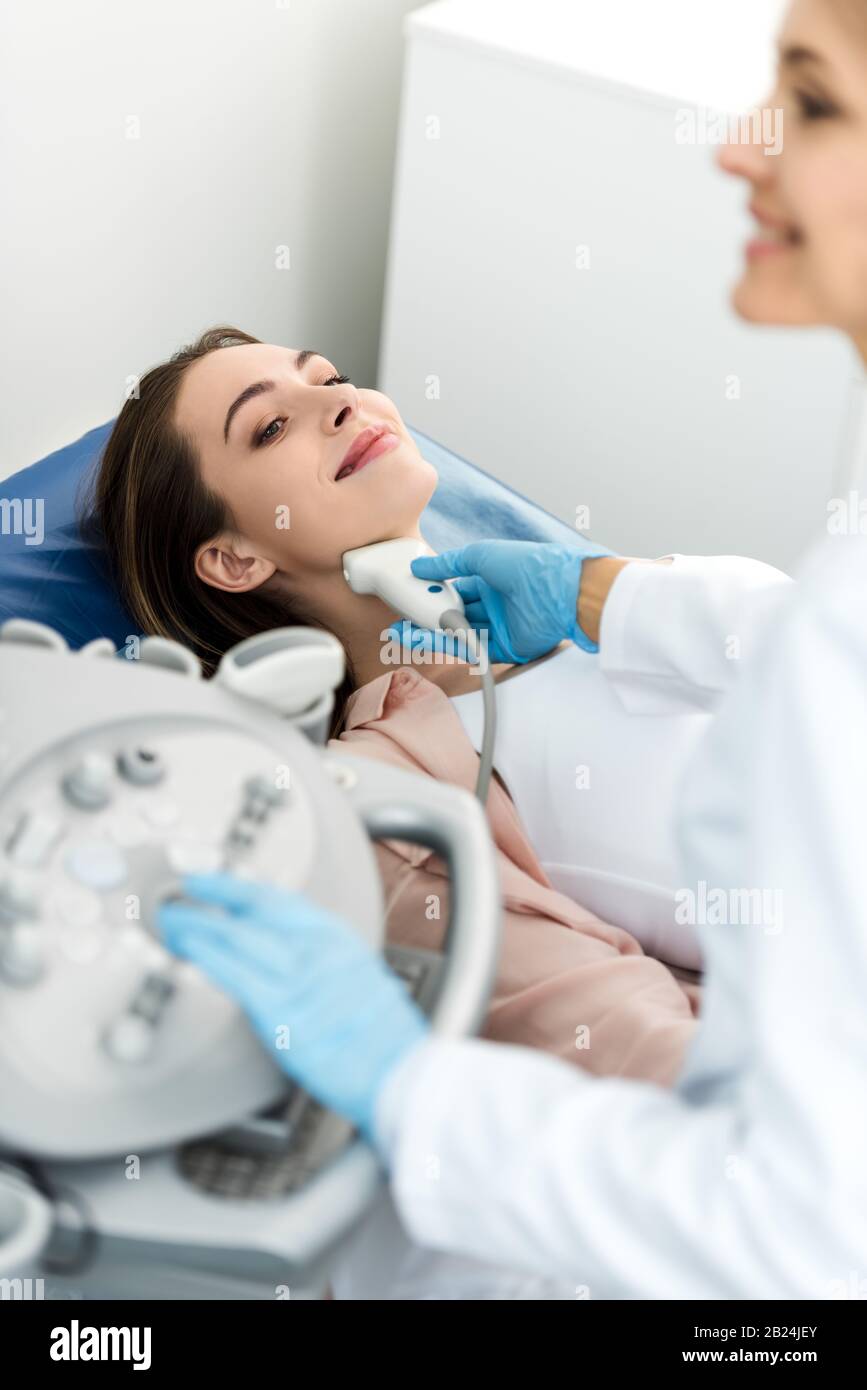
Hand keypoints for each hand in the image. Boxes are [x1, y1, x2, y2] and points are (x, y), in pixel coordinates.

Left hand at [159, 873, 428, 1141]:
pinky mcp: (286, 1013)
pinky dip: (210, 958)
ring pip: (240, 938)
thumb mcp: (358, 977)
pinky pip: (238, 977)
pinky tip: (189, 951)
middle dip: (212, 896)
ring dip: (200, 926)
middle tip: (181, 894)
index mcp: (336, 938)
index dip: (238, 885)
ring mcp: (302, 979)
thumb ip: (320, 960)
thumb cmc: (383, 1037)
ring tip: (173, 921)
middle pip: (254, 910)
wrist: (401, 1073)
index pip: (278, 898)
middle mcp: (318, 949)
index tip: (211, 880)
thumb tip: (282, 953)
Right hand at [406, 539, 611, 662]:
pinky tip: (424, 641)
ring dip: (429, 634)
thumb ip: (449, 563)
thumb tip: (419, 566)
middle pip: (453, 613)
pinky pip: (470, 648)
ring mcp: (499, 627)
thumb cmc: (526, 565)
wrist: (559, 591)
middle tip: (400, 619)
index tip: (410, 594)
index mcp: (492, 579)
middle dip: (426, 617)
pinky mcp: (505, 648)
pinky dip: (446, 645)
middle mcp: (495, 604)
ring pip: (457, 632)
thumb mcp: (481, 554)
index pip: (456, 588)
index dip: (433, 592)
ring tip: (401, 634)